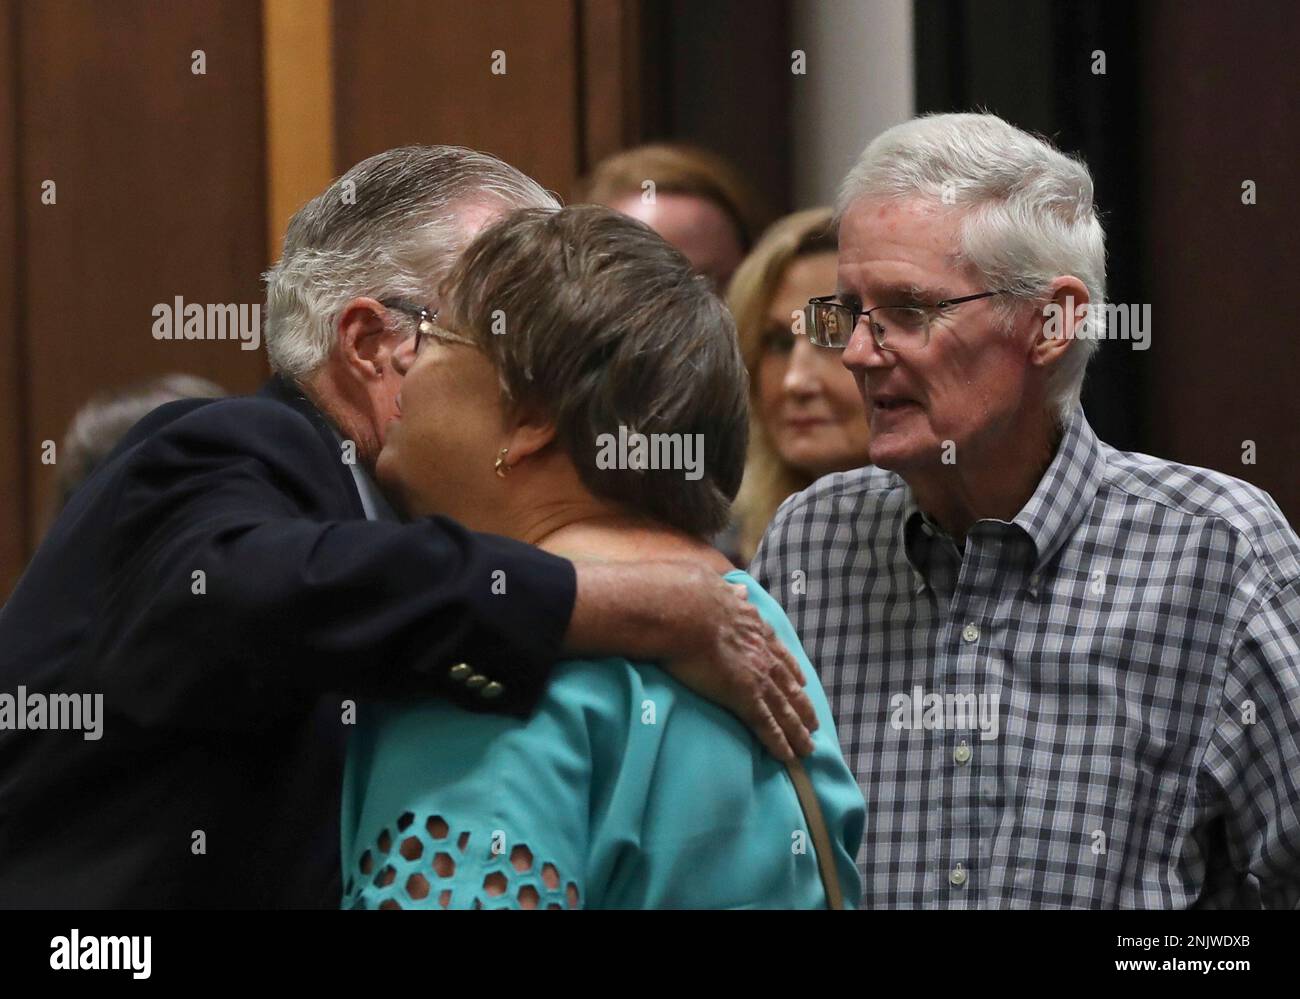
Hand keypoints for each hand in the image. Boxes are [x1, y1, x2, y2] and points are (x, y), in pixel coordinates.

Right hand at [562, 558, 818, 761]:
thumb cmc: (686, 596)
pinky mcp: (744, 696)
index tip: (801, 680)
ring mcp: (755, 675)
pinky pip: (767, 725)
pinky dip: (779, 741)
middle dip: (802, 705)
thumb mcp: (715, 588)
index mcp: (751, 626)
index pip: (777, 651)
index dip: (790, 668)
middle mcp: (760, 652)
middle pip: (788, 685)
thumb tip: (737, 587)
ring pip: (784, 709)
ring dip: (798, 730)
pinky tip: (788, 756)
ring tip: (809, 747)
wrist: (680, 609)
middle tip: (814, 722)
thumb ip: (729, 593)